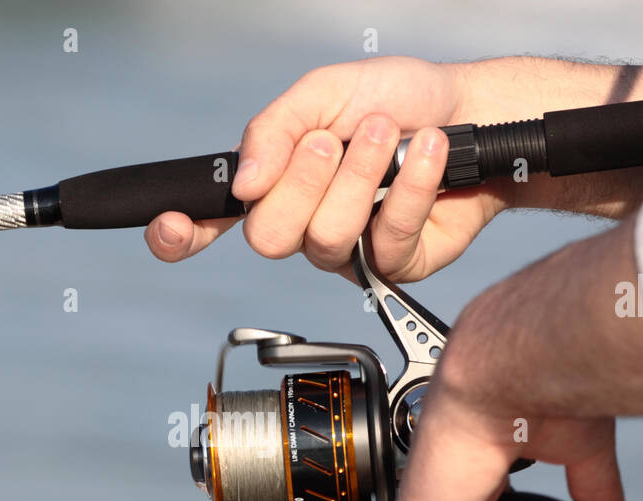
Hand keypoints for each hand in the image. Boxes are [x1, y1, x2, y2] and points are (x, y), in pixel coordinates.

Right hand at [143, 57, 509, 280]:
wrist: (471, 114)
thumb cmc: (397, 100)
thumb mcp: (325, 93)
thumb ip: (274, 130)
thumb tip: (246, 184)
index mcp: (273, 182)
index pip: (210, 222)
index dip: (181, 234)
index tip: (171, 224)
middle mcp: (302, 222)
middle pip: (269, 237)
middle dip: (302, 181)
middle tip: (334, 140)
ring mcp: (346, 251)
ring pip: (327, 237)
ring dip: (362, 174)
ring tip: (389, 135)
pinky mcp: (392, 266)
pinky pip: (385, 241)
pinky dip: (410, 186)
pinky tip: (426, 154)